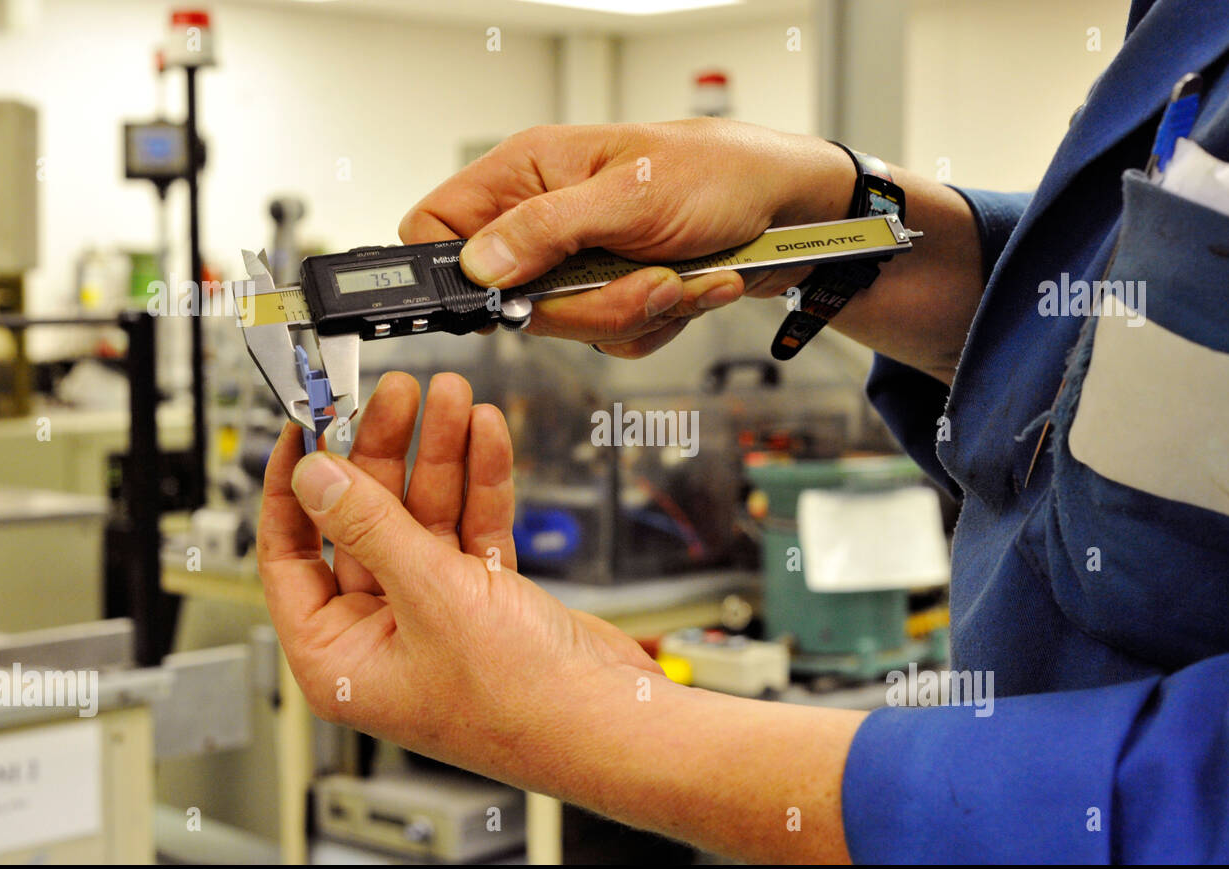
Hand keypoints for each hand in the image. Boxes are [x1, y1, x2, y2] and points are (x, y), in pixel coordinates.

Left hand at [257, 372, 659, 780]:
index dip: (294, 488)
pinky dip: (479, 484)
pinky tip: (484, 438)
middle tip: (396, 397)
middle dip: (384, 455)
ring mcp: (437, 615)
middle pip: (365, 522)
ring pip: (425, 518)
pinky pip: (472, 528)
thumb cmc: (521, 704)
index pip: (290, 557)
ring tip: (449, 400)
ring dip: (438, 457)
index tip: (307, 428)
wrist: (611, 721)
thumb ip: (370, 526)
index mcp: (340, 657)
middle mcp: (383, 636)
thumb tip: (314, 477)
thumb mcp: (429, 596)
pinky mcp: (487, 599)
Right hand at [398, 118, 854, 357]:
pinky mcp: (615, 290)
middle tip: (644, 279)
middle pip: (514, 300)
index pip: (438, 227)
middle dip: (588, 306)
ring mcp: (581, 260)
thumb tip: (478, 266)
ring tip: (680, 275)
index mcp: (528, 174)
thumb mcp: (627, 199)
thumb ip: (545, 231)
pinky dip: (660, 320)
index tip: (501, 299)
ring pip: (569, 326)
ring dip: (636, 312)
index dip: (452, 272)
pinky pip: (613, 335)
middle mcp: (546, 218)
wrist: (790, 208)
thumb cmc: (717, 174)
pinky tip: (692, 284)